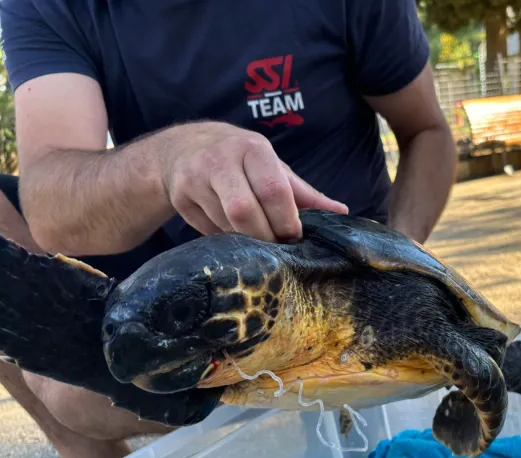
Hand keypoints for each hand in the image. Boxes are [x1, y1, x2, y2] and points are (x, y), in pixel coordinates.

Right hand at [160, 121, 347, 241]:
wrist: (183, 149)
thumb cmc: (241, 160)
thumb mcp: (272, 167)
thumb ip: (304, 193)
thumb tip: (341, 212)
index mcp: (252, 149)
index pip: (273, 190)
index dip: (286, 220)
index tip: (294, 236)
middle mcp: (220, 161)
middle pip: (245, 213)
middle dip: (265, 236)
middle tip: (276, 245)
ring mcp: (194, 179)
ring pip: (226, 227)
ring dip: (246, 239)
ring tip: (254, 235)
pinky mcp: (180, 199)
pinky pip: (209, 232)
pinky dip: (225, 238)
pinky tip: (230, 228)